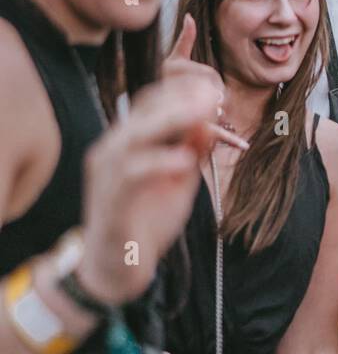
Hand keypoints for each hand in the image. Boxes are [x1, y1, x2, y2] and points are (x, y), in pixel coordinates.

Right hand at [79, 73, 223, 305]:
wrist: (116, 267)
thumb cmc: (146, 220)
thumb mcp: (179, 181)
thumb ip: (193, 152)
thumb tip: (212, 121)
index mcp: (128, 139)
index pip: (152, 98)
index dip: (183, 88)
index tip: (216, 87)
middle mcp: (113, 148)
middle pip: (143, 108)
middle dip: (180, 97)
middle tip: (214, 94)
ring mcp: (106, 172)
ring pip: (135, 134)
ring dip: (170, 120)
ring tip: (202, 113)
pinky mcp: (110, 199)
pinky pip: (132, 174)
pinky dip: (159, 163)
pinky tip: (184, 161)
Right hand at [164, 14, 247, 153]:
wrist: (144, 122)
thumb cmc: (163, 88)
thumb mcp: (171, 61)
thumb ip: (184, 41)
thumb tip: (190, 17)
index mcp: (170, 72)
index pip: (208, 74)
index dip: (211, 82)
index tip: (205, 88)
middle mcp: (171, 91)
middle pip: (214, 92)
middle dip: (215, 97)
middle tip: (208, 102)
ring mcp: (178, 112)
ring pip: (215, 112)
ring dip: (216, 114)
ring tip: (207, 115)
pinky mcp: (187, 133)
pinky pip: (211, 134)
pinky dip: (230, 139)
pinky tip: (244, 145)